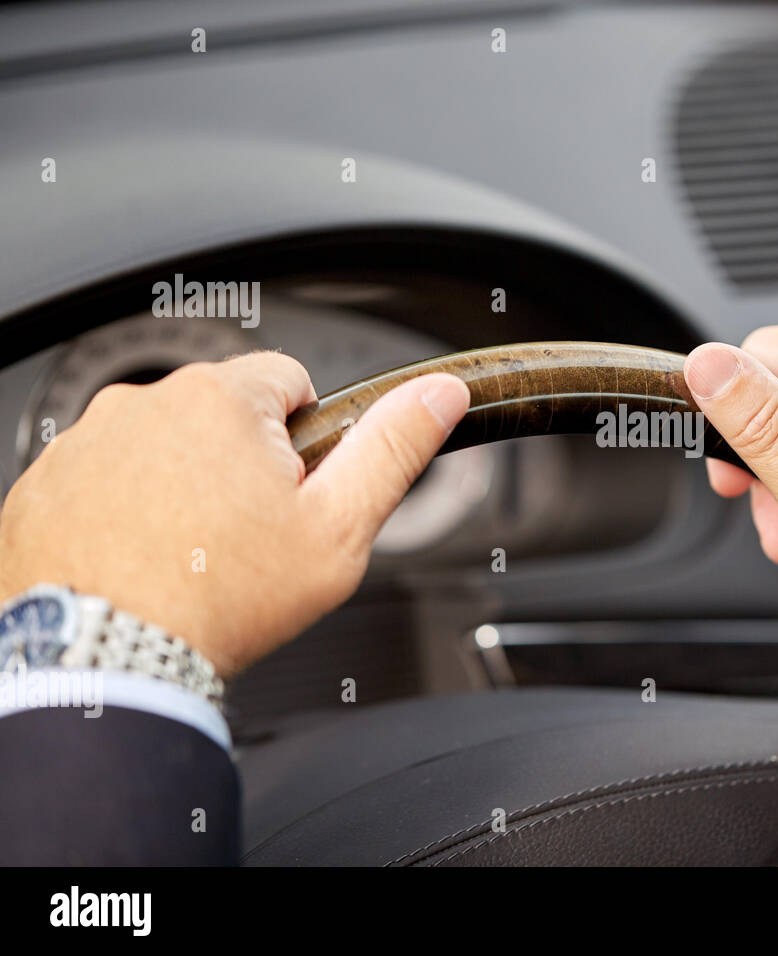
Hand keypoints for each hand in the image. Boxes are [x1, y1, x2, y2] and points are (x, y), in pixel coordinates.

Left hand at [0, 352, 469, 677]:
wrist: (112, 664)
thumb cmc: (226, 600)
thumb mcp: (340, 527)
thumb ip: (394, 447)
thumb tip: (441, 392)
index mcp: (222, 400)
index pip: (288, 381)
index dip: (307, 439)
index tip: (293, 493)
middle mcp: (143, 403)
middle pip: (220, 416)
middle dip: (240, 462)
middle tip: (248, 536)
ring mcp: (83, 444)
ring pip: (160, 448)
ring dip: (180, 484)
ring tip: (192, 556)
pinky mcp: (42, 487)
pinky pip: (101, 482)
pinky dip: (123, 512)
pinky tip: (142, 563)